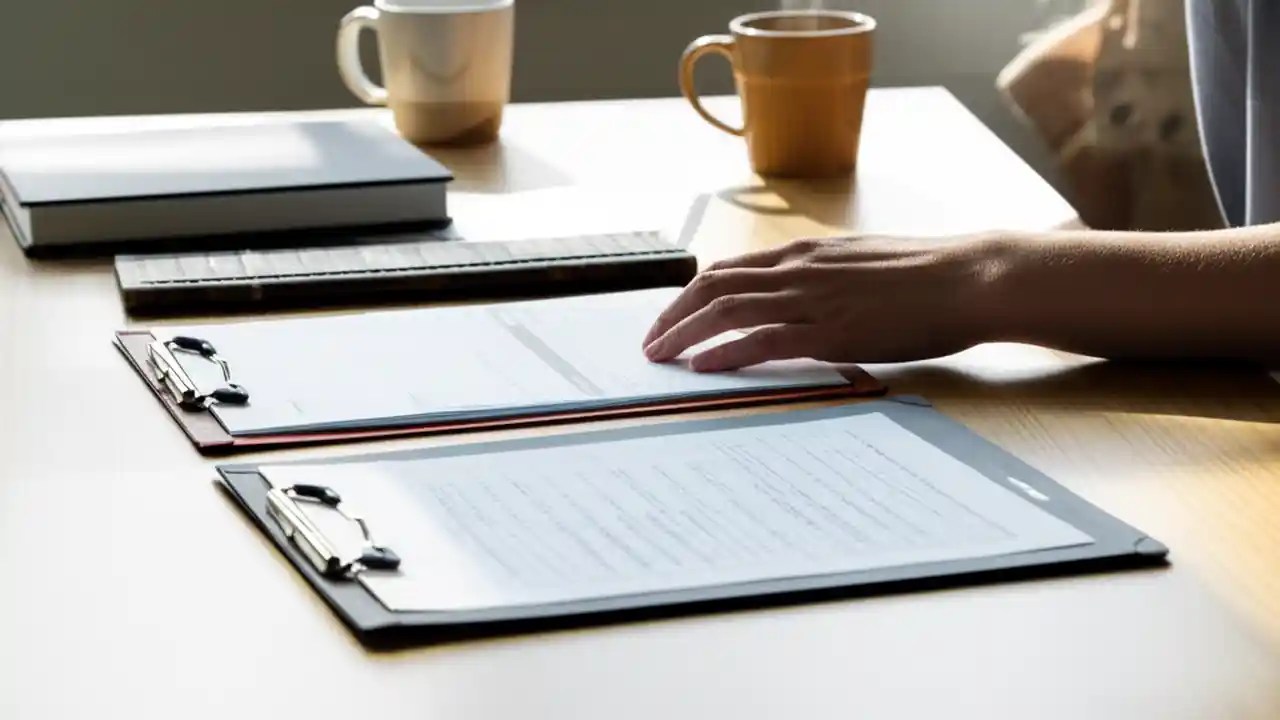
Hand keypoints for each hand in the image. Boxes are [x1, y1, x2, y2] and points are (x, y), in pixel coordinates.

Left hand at [641, 235, 1003, 370]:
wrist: (969, 277)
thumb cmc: (929, 276)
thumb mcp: (864, 265)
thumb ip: (828, 279)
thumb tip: (809, 301)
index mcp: (806, 254)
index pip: (731, 269)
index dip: (693, 293)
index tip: (672, 315)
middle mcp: (799, 270)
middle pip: (714, 285)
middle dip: (674, 314)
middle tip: (651, 341)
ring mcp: (812, 298)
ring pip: (727, 310)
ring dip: (685, 333)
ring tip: (659, 356)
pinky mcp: (829, 330)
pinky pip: (761, 339)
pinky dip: (724, 352)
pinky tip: (701, 366)